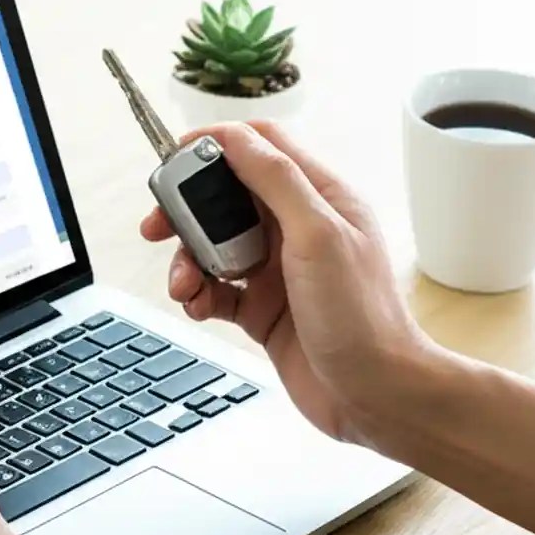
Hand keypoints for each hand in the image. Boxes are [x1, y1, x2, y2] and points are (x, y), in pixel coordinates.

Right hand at [140, 121, 432, 445]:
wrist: (377, 397)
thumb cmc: (364, 318)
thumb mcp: (318, 234)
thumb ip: (275, 180)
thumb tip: (233, 137)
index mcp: (320, 198)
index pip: (261, 148)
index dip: (216, 143)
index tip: (175, 154)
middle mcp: (297, 229)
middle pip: (225, 197)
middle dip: (186, 210)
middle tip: (157, 225)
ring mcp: (278, 271)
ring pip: (213, 247)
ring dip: (187, 261)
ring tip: (183, 284)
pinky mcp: (263, 310)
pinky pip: (216, 291)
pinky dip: (198, 296)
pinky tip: (197, 307)